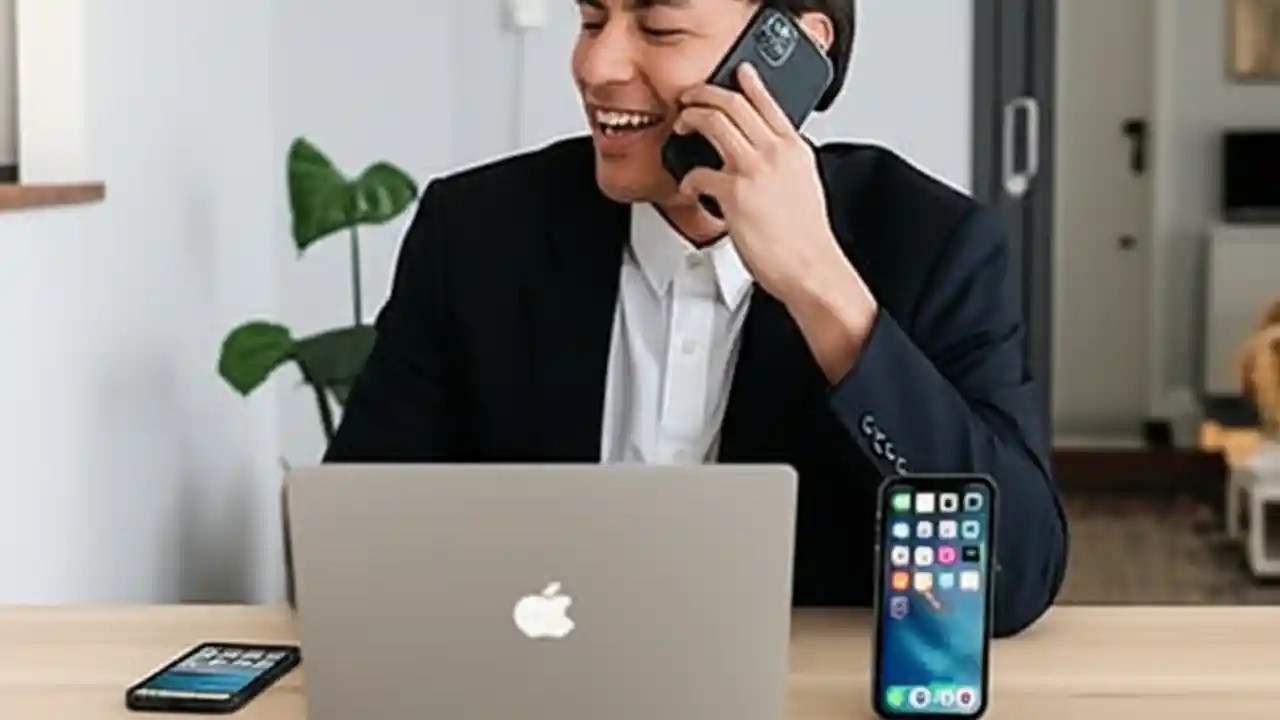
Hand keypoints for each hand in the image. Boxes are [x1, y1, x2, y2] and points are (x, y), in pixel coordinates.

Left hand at [674, 63, 878, 379]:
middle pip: (733, 103)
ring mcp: (754, 170)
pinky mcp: (734, 193)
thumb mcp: (805, 185)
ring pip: (713, 121)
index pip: (770, 102)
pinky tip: (687, 186)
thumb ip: (785, 163)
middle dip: (704, 94)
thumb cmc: (807, 237)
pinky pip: (698, 173)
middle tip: (691, 98)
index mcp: (795, 149)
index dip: (750, 82)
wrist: (810, 267)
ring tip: (682, 125)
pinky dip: (687, 178)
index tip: (738, 71)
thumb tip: (766, 157)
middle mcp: (775, 152)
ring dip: (690, 118)